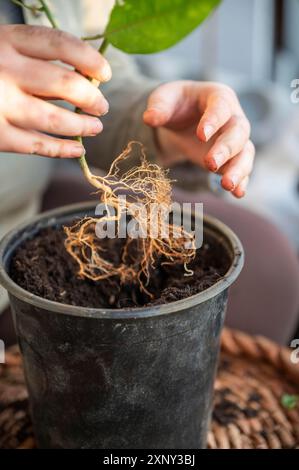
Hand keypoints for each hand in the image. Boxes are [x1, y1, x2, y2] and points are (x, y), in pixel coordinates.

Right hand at [0, 25, 110, 157]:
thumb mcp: (1, 49)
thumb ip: (34, 60)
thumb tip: (85, 80)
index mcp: (6, 40)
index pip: (60, 44)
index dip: (90, 59)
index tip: (105, 74)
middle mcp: (4, 70)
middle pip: (65, 83)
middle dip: (92, 98)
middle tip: (102, 107)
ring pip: (55, 119)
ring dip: (83, 126)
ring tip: (95, 128)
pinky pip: (38, 145)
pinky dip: (63, 149)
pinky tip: (78, 149)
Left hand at [143, 81, 253, 197]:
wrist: (181, 119)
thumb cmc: (176, 104)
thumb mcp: (164, 99)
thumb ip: (159, 106)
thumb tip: (149, 118)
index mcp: (219, 96)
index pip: (221, 106)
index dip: (213, 121)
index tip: (201, 135)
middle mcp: (233, 117)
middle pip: (238, 131)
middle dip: (226, 149)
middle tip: (210, 164)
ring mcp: (236, 139)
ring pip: (245, 152)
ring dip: (238, 169)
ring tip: (228, 185)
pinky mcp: (232, 158)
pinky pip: (242, 168)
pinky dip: (242, 181)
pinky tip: (237, 193)